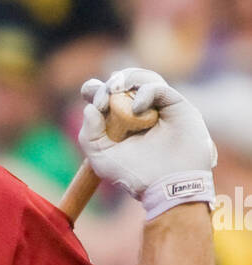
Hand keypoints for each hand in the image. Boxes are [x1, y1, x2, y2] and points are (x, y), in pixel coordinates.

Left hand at [78, 68, 216, 219]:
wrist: (166, 186)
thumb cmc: (135, 175)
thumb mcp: (102, 159)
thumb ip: (89, 136)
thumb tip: (89, 108)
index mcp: (120, 121)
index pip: (105, 95)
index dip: (94, 90)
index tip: (92, 99)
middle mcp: (139, 111)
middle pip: (122, 82)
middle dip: (109, 85)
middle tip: (102, 97)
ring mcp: (159, 106)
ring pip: (142, 78)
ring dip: (126, 79)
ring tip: (116, 92)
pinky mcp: (176, 105)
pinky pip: (158, 87)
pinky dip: (144, 92)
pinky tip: (137, 110)